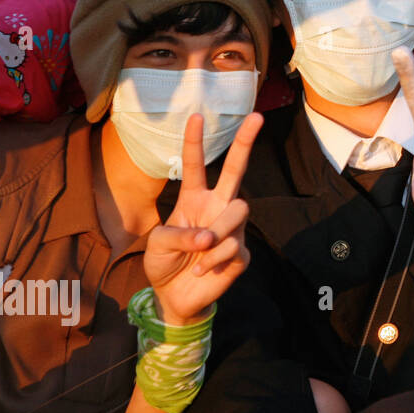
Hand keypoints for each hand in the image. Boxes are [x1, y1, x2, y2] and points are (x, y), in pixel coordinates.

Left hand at [145, 113, 262, 326]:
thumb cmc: (164, 263)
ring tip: (201, 251)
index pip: (195, 165)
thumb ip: (179, 235)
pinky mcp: (242, 252)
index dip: (194, 141)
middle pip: (237, 170)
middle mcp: (217, 207)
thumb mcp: (157, 244)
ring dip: (218, 232)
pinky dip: (213, 261)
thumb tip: (208, 238)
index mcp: (194, 199)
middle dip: (246, 142)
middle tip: (256, 116)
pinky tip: (202, 271)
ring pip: (238, 211)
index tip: (196, 115)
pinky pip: (234, 246)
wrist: (176, 297)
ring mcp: (233, 229)